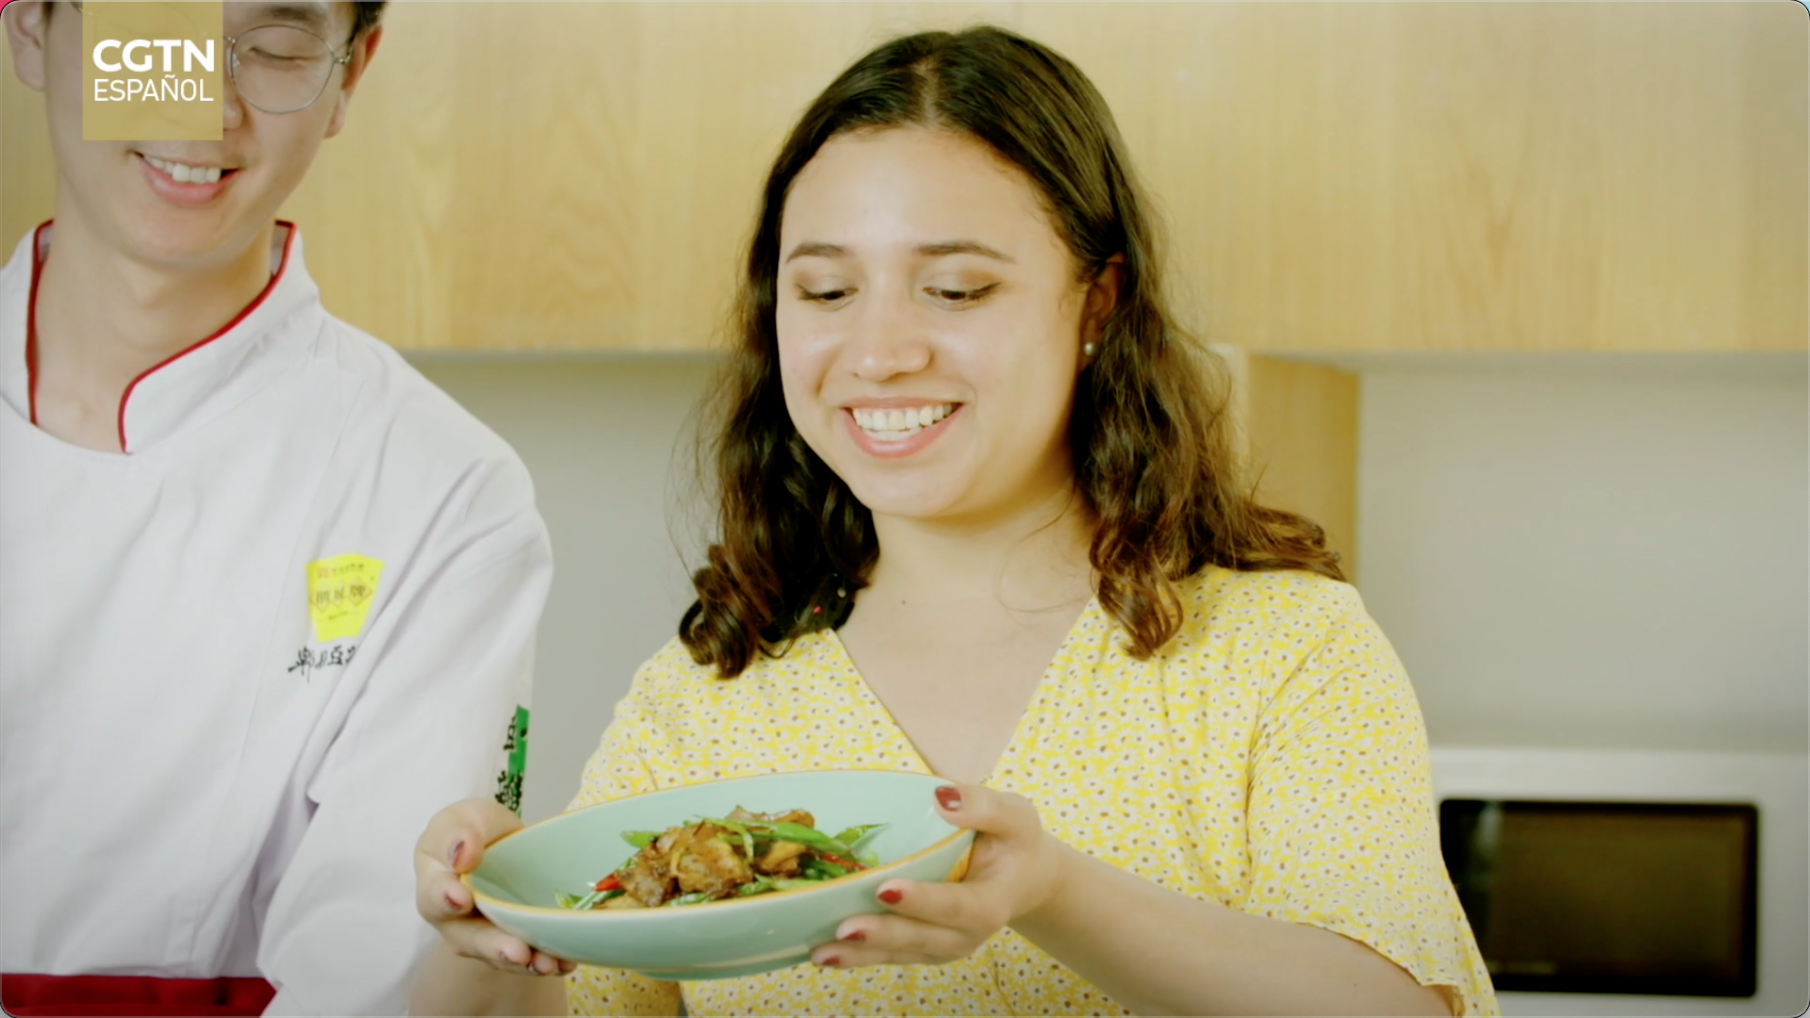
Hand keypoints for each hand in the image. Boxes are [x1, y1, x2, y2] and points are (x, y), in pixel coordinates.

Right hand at [414, 797, 575, 976]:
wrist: (497, 843)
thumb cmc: (473, 830)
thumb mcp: (464, 818)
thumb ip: (457, 834)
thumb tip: (463, 851)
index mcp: (434, 885)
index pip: (435, 896)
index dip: (447, 898)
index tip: (462, 898)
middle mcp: (456, 921)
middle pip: (471, 939)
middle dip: (495, 947)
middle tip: (517, 952)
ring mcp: (486, 935)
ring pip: (502, 954)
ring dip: (527, 962)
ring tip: (548, 964)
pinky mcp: (516, 939)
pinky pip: (531, 955)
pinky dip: (550, 960)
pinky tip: (567, 961)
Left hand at [809, 783, 1067, 967]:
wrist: (1023, 877)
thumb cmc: (1015, 841)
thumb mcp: (1014, 815)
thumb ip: (982, 805)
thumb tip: (942, 797)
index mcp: (992, 902)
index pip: (958, 906)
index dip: (924, 901)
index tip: (887, 890)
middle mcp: (967, 934)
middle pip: (922, 937)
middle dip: (883, 934)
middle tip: (845, 927)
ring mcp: (943, 946)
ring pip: (900, 954)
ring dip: (860, 954)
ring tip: (821, 952)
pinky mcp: (924, 948)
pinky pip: (890, 956)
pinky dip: (858, 957)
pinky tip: (824, 954)